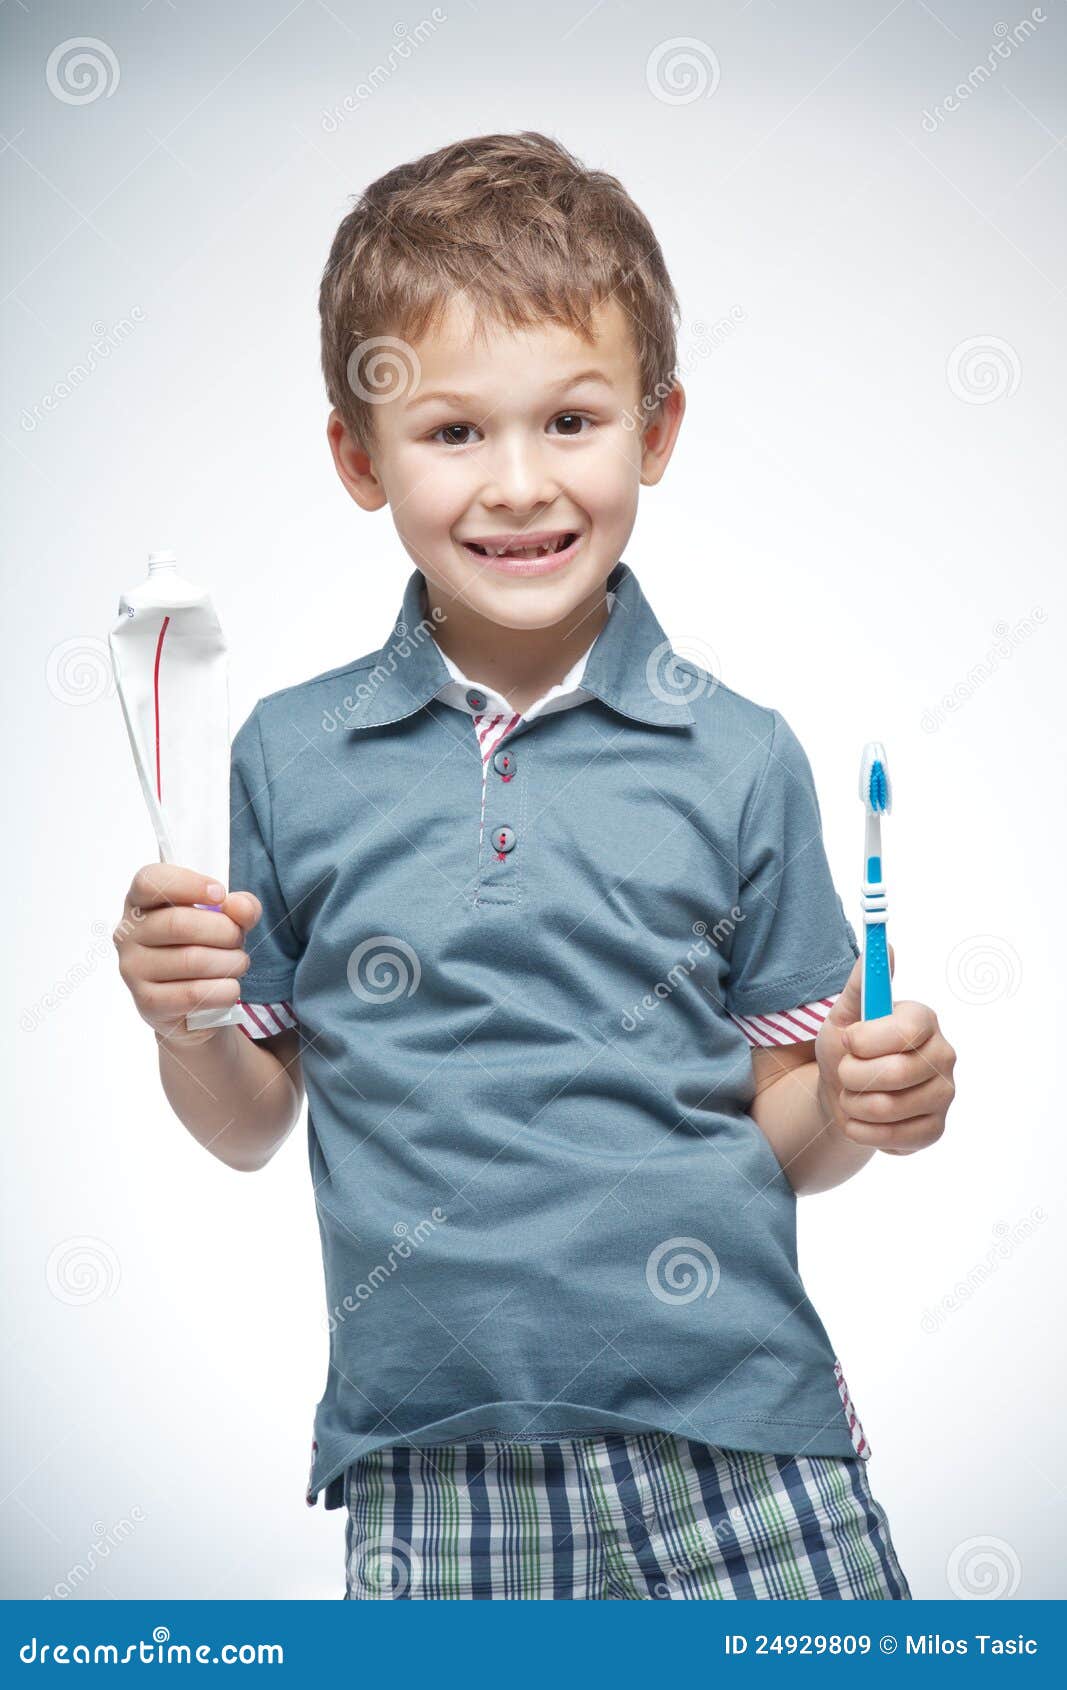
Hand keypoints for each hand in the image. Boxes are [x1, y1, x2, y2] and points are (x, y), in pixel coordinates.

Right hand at [113, 863, 261, 1046]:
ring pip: (191, 960)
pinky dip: (224, 990)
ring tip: (238, 963)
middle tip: (238, 939)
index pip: (150, 881)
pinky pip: (194, 993)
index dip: (189, 884)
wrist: (194, 1004)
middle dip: (224, 931)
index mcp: (140, 902)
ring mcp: (133, 969)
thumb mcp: (227, 920)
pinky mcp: (147, 1002)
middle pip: (178, 923)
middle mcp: (128, 934)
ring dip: (230, 962)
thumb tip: (240, 908)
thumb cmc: (205, 948)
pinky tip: (229, 988)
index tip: (220, 895)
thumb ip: (240, 907)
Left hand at [814, 946, 955, 1155]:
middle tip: (845, 1072)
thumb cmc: (846, 1051)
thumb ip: (860, 985)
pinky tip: (863, 1118)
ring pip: (889, 1107)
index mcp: (923, 1020)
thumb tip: (884, 946)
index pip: (905, 1030)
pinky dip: (862, 1130)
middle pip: (895, 1073)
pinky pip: (892, 1137)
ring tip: (852, 1095)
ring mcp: (944, 1095)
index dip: (867, 1040)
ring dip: (853, 1104)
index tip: (849, 1040)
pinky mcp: (934, 1129)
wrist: (843, 1096)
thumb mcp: (842, 1016)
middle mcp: (943, 1055)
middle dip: (853, 1075)